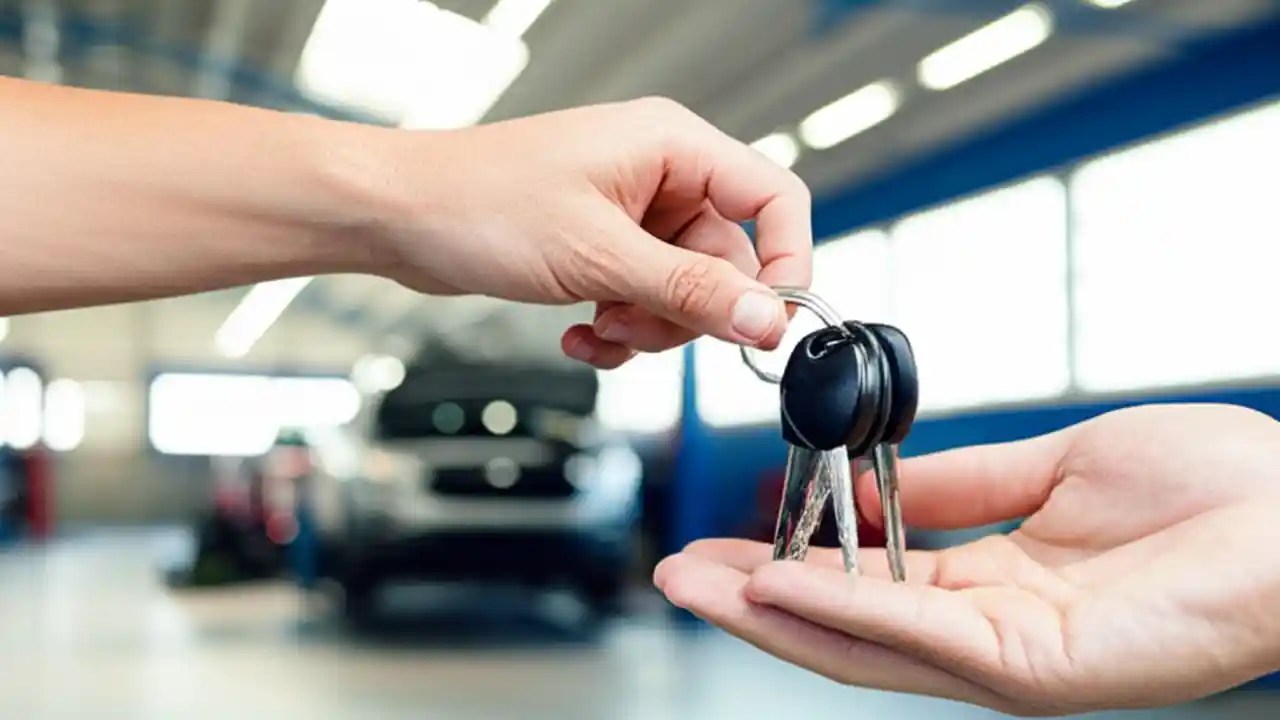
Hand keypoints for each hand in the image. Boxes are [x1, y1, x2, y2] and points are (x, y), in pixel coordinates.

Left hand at [366, 97, 811, 367]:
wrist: (400, 217)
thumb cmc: (478, 204)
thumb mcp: (599, 256)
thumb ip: (691, 290)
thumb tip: (766, 317)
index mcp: (672, 147)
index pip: (774, 198)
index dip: (785, 262)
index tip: (768, 322)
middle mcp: (659, 174)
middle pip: (727, 260)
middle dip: (686, 310)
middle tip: (637, 328)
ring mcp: (631, 211)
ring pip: (684, 290)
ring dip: (647, 326)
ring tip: (597, 324)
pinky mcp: (604, 244)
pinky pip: (644, 298)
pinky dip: (620, 327)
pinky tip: (581, 332)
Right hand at [654, 404, 1279, 715]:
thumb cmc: (1214, 491)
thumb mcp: (1054, 467)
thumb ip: (960, 485)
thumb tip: (876, 484)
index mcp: (998, 588)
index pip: (871, 587)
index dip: (794, 566)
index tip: (732, 535)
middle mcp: (993, 637)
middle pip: (849, 627)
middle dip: (756, 602)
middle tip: (676, 576)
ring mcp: (1011, 660)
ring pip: (865, 642)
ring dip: (771, 614)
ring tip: (695, 585)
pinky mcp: (1035, 668)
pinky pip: (917, 633)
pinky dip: (839, 609)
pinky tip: (776, 584)